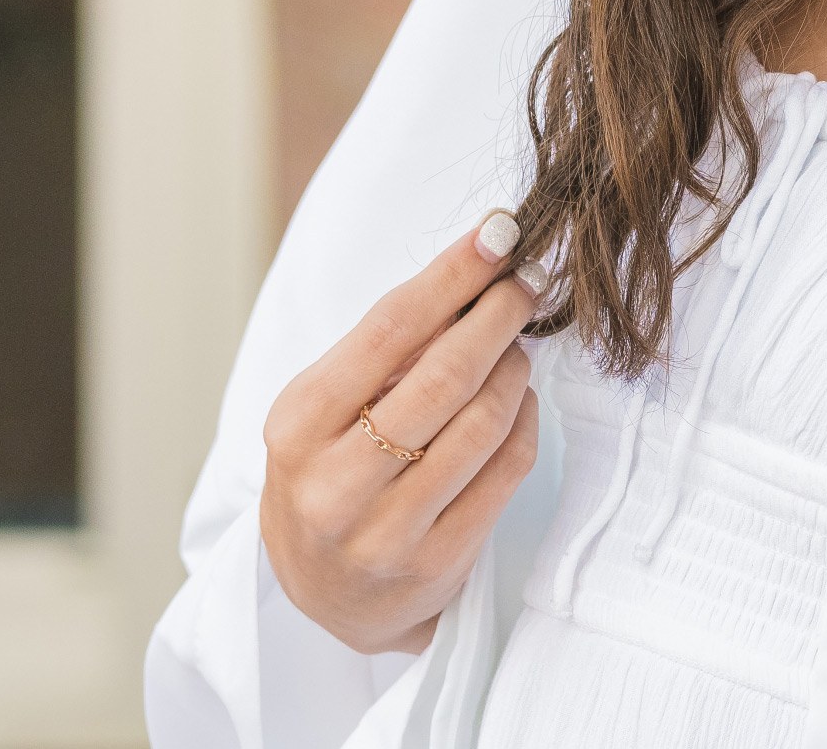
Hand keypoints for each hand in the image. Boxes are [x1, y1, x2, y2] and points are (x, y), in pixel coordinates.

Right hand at [258, 212, 541, 655]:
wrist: (326, 593)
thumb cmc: (333, 471)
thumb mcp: (328, 408)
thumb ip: (387, 350)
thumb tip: (476, 271)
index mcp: (298, 425)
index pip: (387, 329)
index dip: (452, 276)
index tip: (501, 233)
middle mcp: (334, 483)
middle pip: (444, 376)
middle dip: (499, 315)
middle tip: (528, 282)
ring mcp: (385, 531)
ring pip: (484, 423)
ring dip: (516, 368)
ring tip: (517, 346)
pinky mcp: (435, 563)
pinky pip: (507, 470)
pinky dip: (525, 421)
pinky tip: (519, 401)